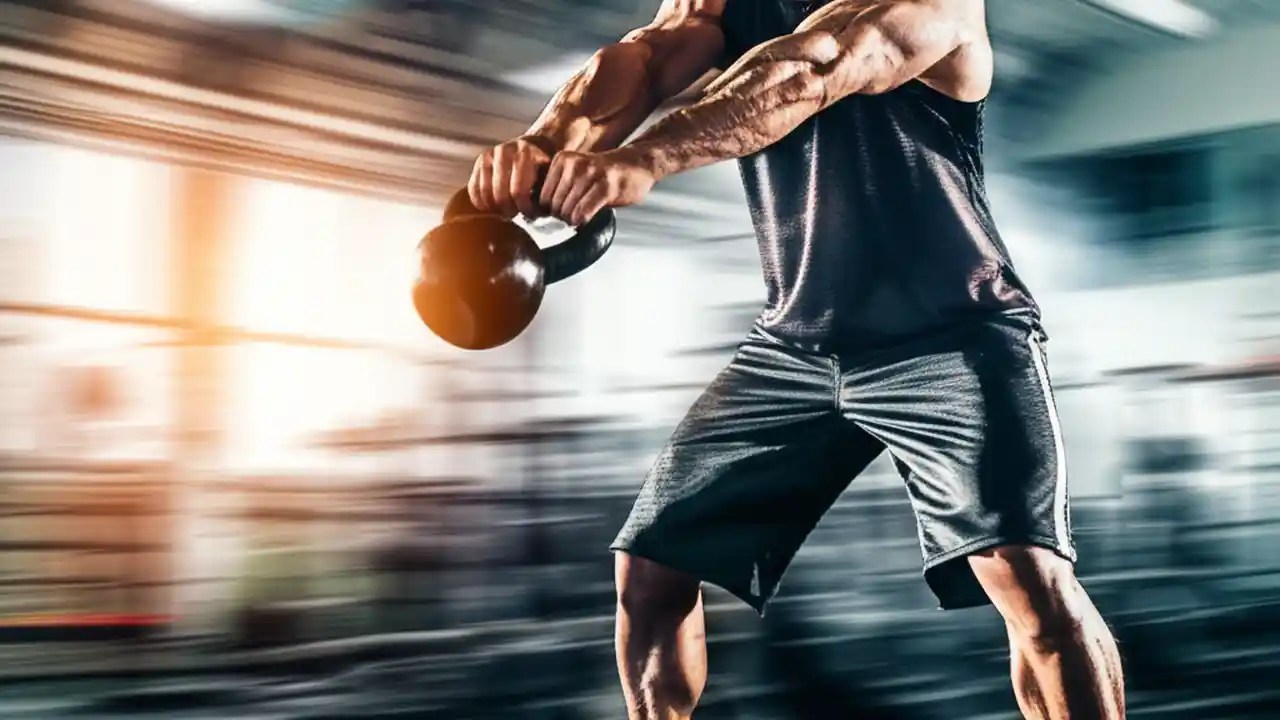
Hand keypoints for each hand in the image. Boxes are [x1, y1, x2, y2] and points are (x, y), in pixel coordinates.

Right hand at [467, 135, 556, 218]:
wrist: (534, 144)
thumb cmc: (544, 165)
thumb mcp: (551, 172)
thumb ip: (546, 188)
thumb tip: (540, 211)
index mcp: (524, 153)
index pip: (518, 192)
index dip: (524, 208)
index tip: (530, 215)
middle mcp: (504, 150)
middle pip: (501, 195)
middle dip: (510, 210)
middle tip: (516, 214)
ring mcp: (489, 155)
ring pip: (485, 192)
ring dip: (495, 208)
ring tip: (506, 212)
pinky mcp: (479, 161)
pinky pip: (473, 189)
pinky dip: (481, 203)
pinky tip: (493, 208)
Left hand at [539, 148, 657, 226]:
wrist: (638, 164)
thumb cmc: (606, 175)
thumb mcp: (578, 174)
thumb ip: (560, 188)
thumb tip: (540, 214)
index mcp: (563, 159)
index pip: (542, 196)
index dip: (549, 211)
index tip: (558, 216)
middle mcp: (574, 164)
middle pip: (554, 205)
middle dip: (561, 217)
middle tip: (572, 218)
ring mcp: (590, 174)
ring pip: (567, 210)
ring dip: (573, 220)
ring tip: (580, 217)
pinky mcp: (606, 186)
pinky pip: (583, 212)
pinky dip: (582, 220)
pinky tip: (586, 219)